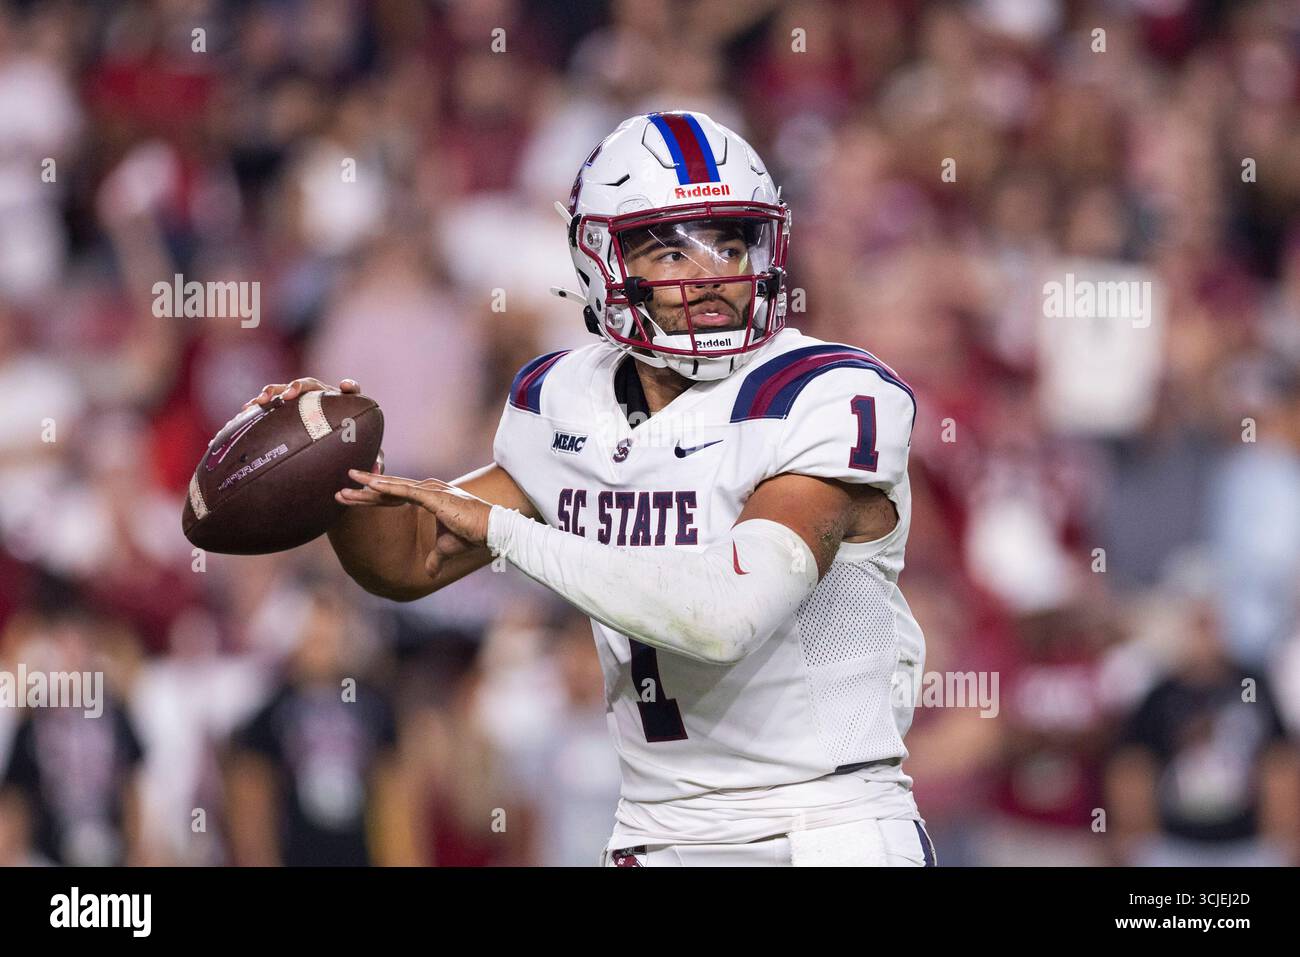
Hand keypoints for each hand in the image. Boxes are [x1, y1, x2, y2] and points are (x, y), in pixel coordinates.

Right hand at [245, 377, 381, 472]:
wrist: (331, 454)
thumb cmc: (351, 453)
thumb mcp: (364, 457)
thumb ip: (374, 461)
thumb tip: (376, 470)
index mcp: (344, 405)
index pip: (350, 391)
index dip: (349, 387)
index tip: (344, 387)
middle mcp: (323, 398)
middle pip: (312, 385)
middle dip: (299, 386)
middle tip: (290, 394)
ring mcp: (303, 402)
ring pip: (287, 390)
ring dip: (273, 391)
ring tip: (260, 400)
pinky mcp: (286, 409)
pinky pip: (271, 403)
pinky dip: (259, 404)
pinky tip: (246, 410)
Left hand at [341, 470, 494, 577]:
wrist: (492, 529)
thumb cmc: (472, 534)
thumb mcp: (447, 548)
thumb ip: (435, 558)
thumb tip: (428, 573)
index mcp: (428, 496)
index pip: (393, 496)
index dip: (372, 497)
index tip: (352, 497)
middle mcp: (426, 489)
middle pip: (388, 489)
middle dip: (362, 490)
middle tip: (339, 490)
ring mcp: (429, 490)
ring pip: (392, 488)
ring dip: (368, 487)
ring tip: (347, 484)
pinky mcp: (433, 497)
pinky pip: (405, 492)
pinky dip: (387, 489)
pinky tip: (370, 486)